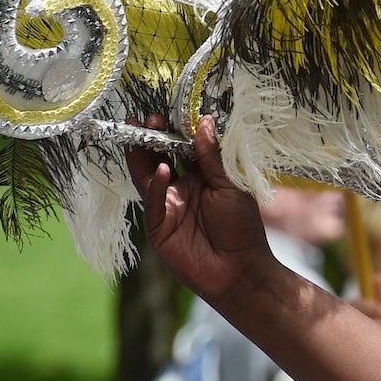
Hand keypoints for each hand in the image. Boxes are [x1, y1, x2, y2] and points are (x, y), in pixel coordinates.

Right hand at [125, 112, 277, 302]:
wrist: (240, 269)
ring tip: (139, 134)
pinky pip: (153, 204)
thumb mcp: (230, 185)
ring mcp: (167, 208)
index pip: (181, 149)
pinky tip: (161, 171)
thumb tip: (204, 121)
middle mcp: (180, 190)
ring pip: (148, 177)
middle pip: (159, 159)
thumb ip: (212, 157)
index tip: (169, 111)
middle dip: (152, 139)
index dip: (174, 132)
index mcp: (200, 178)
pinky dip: (156, 187)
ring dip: (142, 157)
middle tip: (146, 118)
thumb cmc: (242, 227)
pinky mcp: (158, 227)